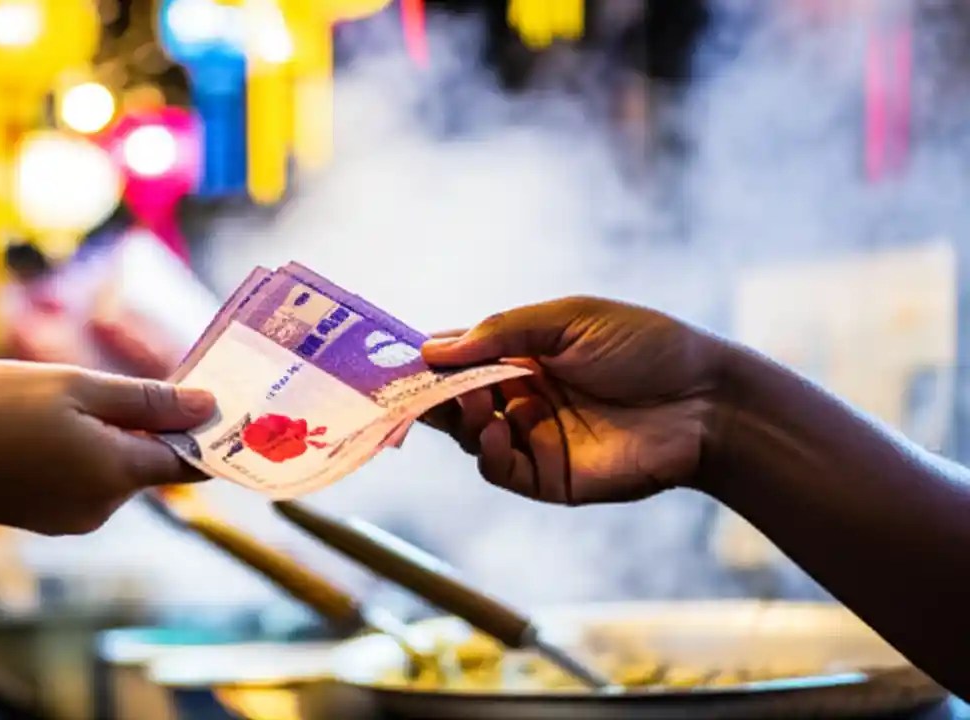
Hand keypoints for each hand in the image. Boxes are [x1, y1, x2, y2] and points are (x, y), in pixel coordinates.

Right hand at [0, 361, 215, 534]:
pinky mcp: (45, 518)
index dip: (207, 431)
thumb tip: (207, 406)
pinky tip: (42, 425)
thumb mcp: (75, 387)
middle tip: (120, 378)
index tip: (219, 399)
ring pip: (114, 469)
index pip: (190, 461)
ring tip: (62, 398)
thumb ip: (146, 400)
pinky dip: (80, 451)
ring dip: (108, 434)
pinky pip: (83, 480)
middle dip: (148, 423)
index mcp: (117, 473)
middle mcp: (102, 507)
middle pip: (150, 462)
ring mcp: (71, 518)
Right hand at [421, 297, 728, 503]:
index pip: (460, 356)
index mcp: (524, 354)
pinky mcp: (549, 476)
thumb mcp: (568, 319)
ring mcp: (533, 438)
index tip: (393, 356)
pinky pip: (499, 468)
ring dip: (459, 417)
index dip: (428, 357)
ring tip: (470, 400)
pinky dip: (485, 451)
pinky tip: (493, 428)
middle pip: (455, 399)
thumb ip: (500, 332)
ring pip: (470, 434)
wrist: (706, 401)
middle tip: (411, 386)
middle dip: (431, 392)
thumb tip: (431, 349)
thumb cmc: (645, 347)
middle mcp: (521, 396)